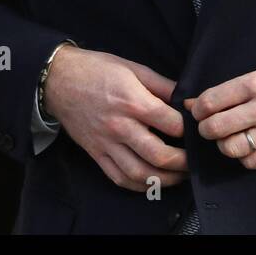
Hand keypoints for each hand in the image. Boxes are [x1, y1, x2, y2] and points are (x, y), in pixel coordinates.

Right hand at [44, 46, 187, 191]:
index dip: (189, 129)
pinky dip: (139, 185)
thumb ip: (161, 85)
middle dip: (183, 162)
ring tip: (180, 176)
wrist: (58, 80)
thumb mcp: (133, 68)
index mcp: (133, 102)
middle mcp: (120, 126)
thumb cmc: (96, 70)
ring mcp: (107, 143)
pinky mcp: (96, 153)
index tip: (197, 130)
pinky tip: (152, 182)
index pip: (171, 124)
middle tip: (194, 160)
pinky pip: (119, 177)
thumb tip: (185, 99)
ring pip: (140, 173)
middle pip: (159, 155)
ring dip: (165, 180)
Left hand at [184, 64, 255, 168]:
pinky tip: (247, 147)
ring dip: (223, 145)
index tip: (199, 111)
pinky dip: (243, 157)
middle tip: (209, 128)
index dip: (199, 109)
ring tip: (227, 138)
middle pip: (217, 127)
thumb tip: (196, 103)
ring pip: (231, 148)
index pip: (212, 101)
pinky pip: (251, 161)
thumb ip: (233, 90)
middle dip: (206, 129)